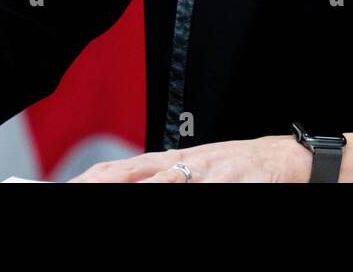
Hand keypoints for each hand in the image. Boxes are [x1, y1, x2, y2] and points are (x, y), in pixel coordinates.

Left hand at [67, 136, 311, 182]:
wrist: (287, 159)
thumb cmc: (237, 169)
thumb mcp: (196, 169)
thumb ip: (162, 177)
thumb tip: (121, 181)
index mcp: (172, 160)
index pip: (121, 168)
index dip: (91, 178)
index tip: (65, 186)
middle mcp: (185, 163)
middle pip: (133, 172)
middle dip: (100, 182)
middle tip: (71, 189)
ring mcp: (208, 171)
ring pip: (164, 180)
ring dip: (137, 187)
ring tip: (104, 189)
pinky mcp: (232, 180)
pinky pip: (207, 189)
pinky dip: (187, 192)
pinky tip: (167, 192)